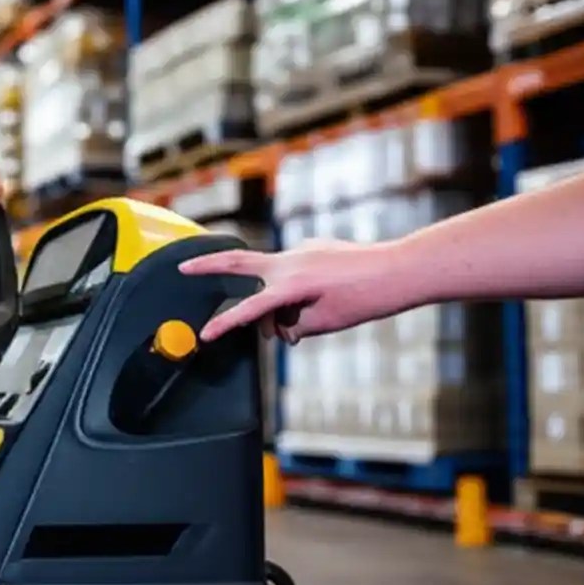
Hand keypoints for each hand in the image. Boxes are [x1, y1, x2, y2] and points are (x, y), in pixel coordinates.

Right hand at [179, 239, 408, 342]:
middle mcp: (290, 262)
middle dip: (207, 265)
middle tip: (183, 267)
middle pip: (238, 262)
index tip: (204, 334)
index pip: (248, 309)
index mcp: (290, 285)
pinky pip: (293, 273)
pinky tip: (324, 300)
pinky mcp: (314, 249)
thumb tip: (280, 324)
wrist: (400, 270)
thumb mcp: (325, 322)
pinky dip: (295, 292)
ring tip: (299, 326)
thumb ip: (293, 325)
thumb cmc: (366, 298)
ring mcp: (302, 251)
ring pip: (271, 278)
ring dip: (274, 303)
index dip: (223, 324)